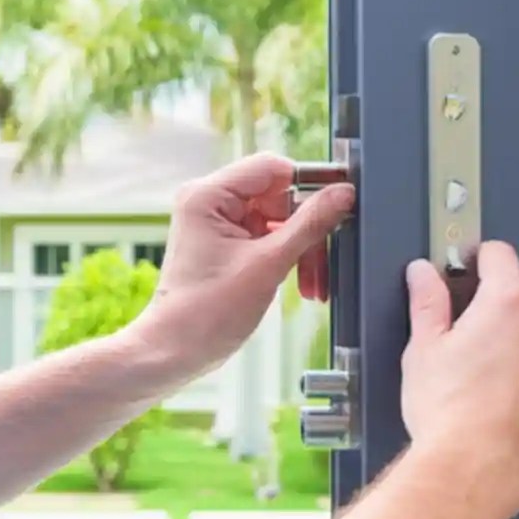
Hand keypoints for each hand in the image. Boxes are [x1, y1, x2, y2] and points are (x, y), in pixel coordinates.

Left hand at [133, 153, 354, 372]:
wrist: (176, 350)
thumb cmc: (206, 312)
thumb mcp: (268, 264)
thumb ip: (310, 224)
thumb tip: (343, 194)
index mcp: (208, 195)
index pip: (271, 167)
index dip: (307, 184)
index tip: (336, 203)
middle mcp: (208, 201)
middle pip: (277, 195)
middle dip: (305, 228)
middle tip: (325, 258)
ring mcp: (216, 223)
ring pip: (277, 219)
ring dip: (300, 248)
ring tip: (313, 283)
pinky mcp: (224, 244)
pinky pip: (267, 237)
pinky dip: (286, 257)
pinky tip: (301, 283)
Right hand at [400, 242, 518, 513]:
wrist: (474, 468)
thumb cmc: (451, 411)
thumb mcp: (423, 346)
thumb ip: (427, 300)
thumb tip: (423, 276)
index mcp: (510, 302)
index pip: (498, 254)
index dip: (472, 258)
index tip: (456, 268)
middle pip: (514, 295)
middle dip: (485, 306)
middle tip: (451, 333)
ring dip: (505, 340)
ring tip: (467, 371)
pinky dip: (517, 372)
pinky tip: (486, 392)